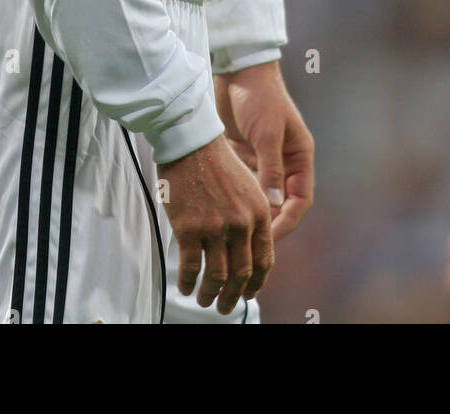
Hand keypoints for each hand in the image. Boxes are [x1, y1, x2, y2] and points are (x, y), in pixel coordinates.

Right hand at [158, 133, 273, 313]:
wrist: (191, 142)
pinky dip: (188, 281)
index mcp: (260, 213)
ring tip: (204, 300)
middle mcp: (241, 223)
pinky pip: (191, 267)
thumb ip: (252, 218)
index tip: (248, 294)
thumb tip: (247, 251)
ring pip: (217, 276)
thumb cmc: (217, 162)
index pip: (264, 260)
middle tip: (225, 307)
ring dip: (210, 294)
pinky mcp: (189, 228)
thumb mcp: (247, 187)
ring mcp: (215, 228)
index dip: (256, 283)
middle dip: (233, 296)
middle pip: (241, 274)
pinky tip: (185, 285)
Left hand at [213, 60, 313, 240]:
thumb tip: (273, 206)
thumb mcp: (267, 133)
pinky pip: (242, 183)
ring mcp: (262, 158)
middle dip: (267, 223)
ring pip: (260, 196)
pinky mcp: (242, 154)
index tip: (269, 237)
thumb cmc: (258, 97)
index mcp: (299, 156)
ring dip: (250, 212)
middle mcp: (283, 161)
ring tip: (233, 233)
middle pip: (280, 203)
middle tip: (248, 243)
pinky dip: (236, 196)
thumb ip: (270, 169)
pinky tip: (222, 210)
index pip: (299, 199)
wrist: (236, 69)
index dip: (287, 221)